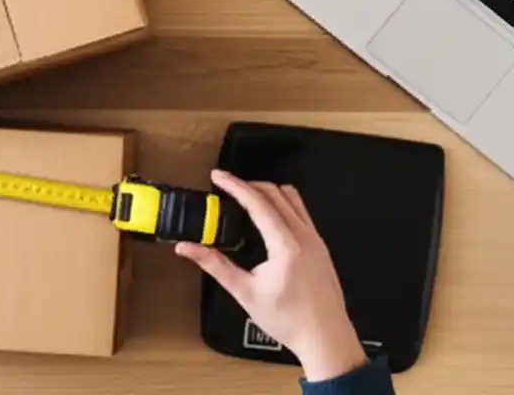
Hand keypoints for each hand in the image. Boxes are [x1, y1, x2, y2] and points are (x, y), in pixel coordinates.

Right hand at [176, 170, 366, 382]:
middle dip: (248, 184)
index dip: (235, 185)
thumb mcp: (245, 292)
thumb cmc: (289, 320)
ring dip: (268, 191)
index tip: (218, 177)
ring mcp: (316, 239)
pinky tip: (270, 216)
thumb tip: (188, 248)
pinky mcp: (321, 246)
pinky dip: (282, 204)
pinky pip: (302, 211)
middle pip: (275, 193)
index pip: (257, 202)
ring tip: (246, 196)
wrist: (324, 337)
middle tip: (227, 185)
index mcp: (286, 245)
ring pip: (292, 198)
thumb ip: (215, 265)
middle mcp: (304, 236)